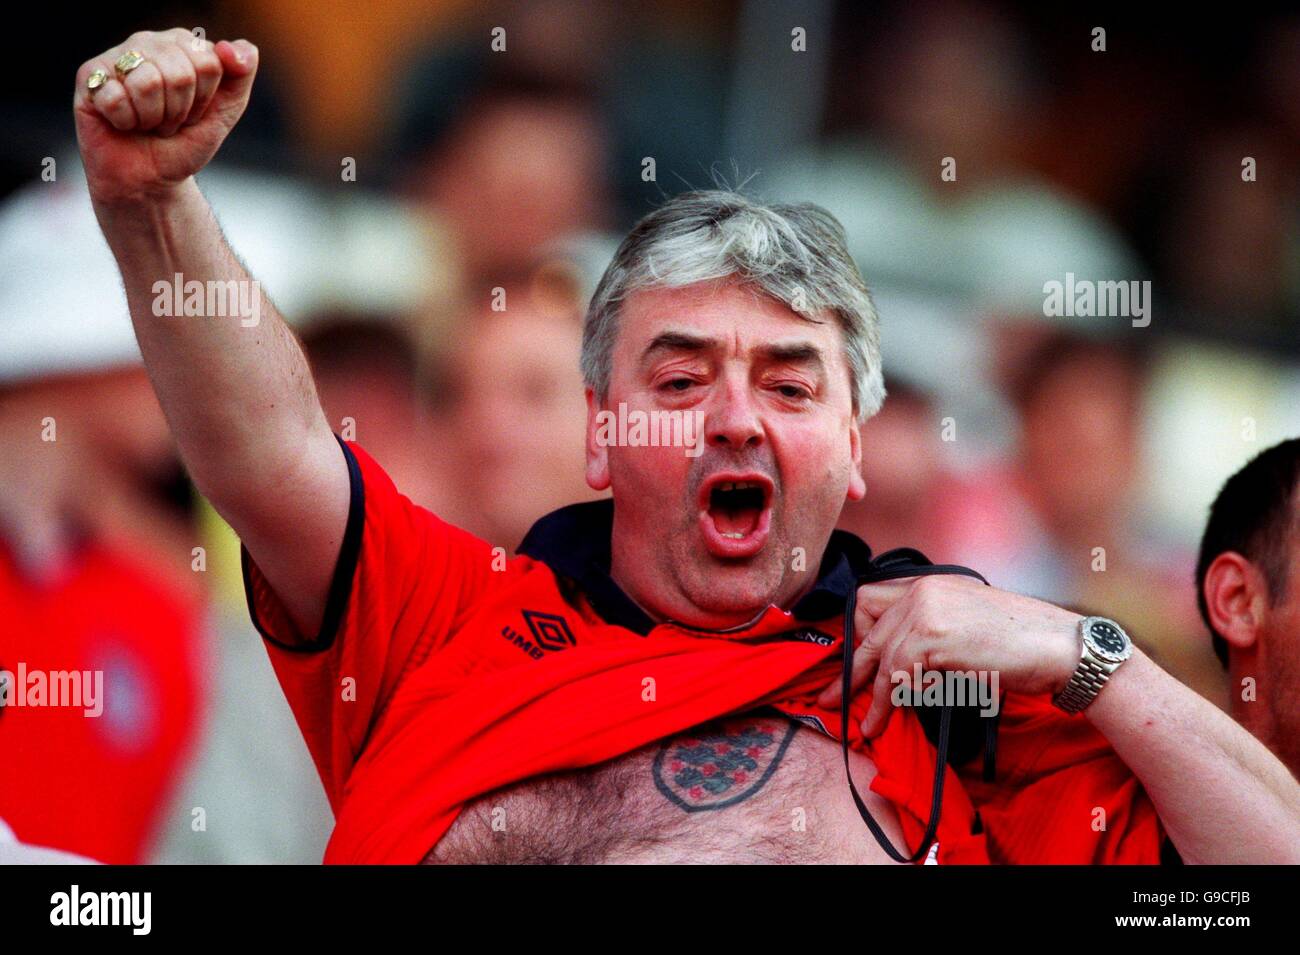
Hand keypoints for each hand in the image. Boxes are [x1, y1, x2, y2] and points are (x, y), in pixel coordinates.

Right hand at [74, 29, 257, 206]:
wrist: (150, 178)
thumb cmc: (184, 142)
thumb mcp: (226, 110)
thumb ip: (241, 74)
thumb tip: (233, 48)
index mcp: (182, 44)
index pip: (208, 63)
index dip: (204, 100)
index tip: (193, 112)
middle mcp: (147, 42)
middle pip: (179, 74)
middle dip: (179, 111)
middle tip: (168, 121)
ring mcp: (116, 57)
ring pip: (147, 83)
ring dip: (152, 118)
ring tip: (146, 122)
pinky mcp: (88, 77)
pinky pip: (116, 98)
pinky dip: (125, 122)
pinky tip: (122, 122)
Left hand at [815, 575, 1082, 736]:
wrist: (1061, 646)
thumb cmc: (1022, 644)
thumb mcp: (967, 624)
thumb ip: (931, 630)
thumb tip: (896, 664)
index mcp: (931, 583)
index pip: (870, 600)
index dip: (858, 635)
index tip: (852, 666)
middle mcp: (923, 588)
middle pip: (865, 626)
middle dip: (849, 668)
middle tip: (831, 699)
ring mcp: (926, 608)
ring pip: (878, 654)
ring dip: (867, 694)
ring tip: (864, 724)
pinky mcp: (932, 634)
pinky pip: (894, 671)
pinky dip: (885, 701)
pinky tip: (884, 720)